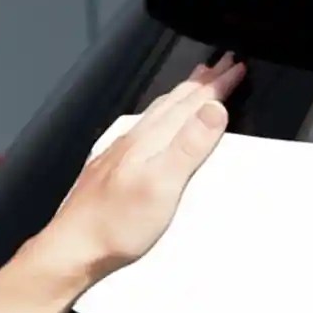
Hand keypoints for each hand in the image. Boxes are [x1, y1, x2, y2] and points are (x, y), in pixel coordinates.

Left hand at [45, 53, 246, 272]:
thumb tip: (213, 109)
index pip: (192, 103)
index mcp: (151, 140)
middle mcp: (135, 140)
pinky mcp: (114, 167)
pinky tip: (155, 123)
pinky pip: (144, 128)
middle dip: (202, 82)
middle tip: (222, 65)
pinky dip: (161, 116)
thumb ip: (189, 145)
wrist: (75, 247)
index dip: (218, 86)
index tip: (237, 68)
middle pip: (175, 101)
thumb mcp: (163, 186)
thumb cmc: (116, 224)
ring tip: (194, 84)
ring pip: (158, 112)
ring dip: (181, 95)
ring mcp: (122, 152)